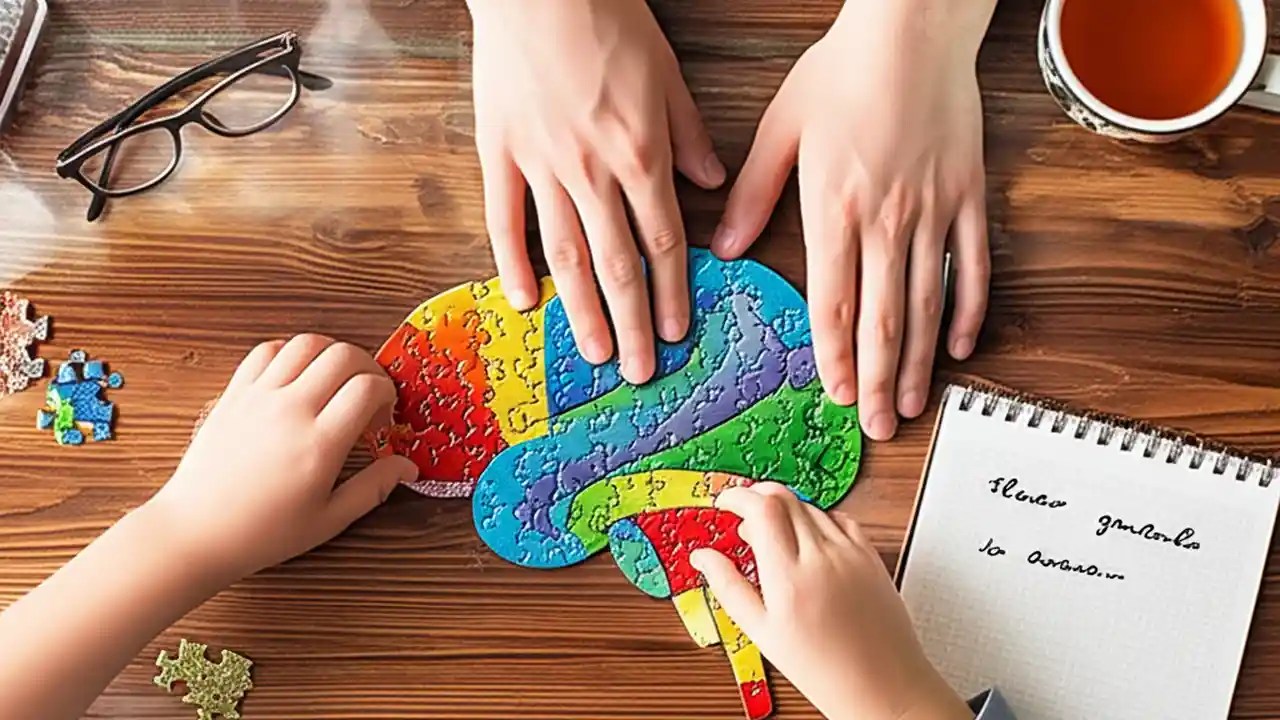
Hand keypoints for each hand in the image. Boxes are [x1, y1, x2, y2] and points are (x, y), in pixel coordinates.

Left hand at [147, 335, 416, 581]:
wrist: (195, 531)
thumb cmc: (262, 533)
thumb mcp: (328, 520)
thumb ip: (373, 488)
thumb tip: (408, 466)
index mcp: (319, 445)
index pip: (367, 387)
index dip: (387, 392)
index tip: (384, 415)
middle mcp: (291, 411)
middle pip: (343, 354)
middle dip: (367, 366)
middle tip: (367, 393)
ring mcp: (259, 397)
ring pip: (306, 343)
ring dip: (331, 353)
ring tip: (334, 380)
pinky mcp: (234, 393)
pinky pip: (267, 350)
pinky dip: (290, 352)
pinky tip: (297, 377)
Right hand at [468, 0, 725, 382]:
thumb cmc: (607, 20)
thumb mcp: (666, 74)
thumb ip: (688, 135)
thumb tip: (712, 183)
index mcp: (639, 153)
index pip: (662, 241)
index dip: (670, 292)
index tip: (675, 333)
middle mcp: (591, 171)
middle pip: (617, 262)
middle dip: (631, 323)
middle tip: (637, 371)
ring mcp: (540, 166)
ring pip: (564, 255)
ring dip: (581, 310)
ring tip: (592, 353)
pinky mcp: (498, 152)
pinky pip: (503, 221)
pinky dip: (511, 263)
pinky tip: (522, 301)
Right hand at [691, 484, 969, 719]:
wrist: (881, 684)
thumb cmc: (822, 668)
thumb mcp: (762, 632)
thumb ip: (729, 587)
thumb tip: (703, 557)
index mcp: (789, 578)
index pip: (761, 508)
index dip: (738, 496)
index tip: (725, 502)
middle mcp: (822, 558)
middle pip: (786, 498)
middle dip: (758, 496)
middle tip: (744, 514)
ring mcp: (851, 554)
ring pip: (811, 506)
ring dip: (786, 508)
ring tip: (774, 535)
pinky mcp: (871, 556)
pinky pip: (841, 519)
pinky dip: (818, 518)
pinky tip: (810, 538)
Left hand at [712, 1, 995, 439]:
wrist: (912, 30)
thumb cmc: (843, 72)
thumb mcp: (780, 127)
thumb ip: (753, 193)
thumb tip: (724, 245)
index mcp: (834, 208)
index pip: (832, 303)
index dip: (832, 357)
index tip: (832, 396)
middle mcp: (886, 220)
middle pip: (880, 319)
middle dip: (875, 380)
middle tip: (877, 427)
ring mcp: (933, 212)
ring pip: (926, 304)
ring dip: (917, 362)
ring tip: (911, 405)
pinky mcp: (968, 197)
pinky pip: (972, 266)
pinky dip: (969, 310)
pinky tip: (962, 346)